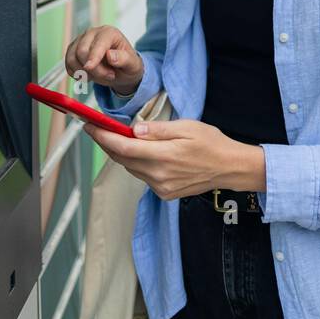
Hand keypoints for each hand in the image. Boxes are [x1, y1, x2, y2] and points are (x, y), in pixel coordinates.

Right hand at [65, 24, 143, 97]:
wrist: (120, 70)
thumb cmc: (127, 65)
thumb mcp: (132, 64)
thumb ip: (124, 59)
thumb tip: (110, 55)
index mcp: (109, 33)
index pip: (97, 44)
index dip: (93, 57)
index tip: (89, 68)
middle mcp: (93, 33)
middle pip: (82, 52)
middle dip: (93, 70)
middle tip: (109, 75)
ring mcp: (81, 40)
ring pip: (71, 58)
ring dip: (84, 73)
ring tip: (99, 75)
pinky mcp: (73, 49)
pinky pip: (68, 64)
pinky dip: (76, 73)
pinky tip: (88, 75)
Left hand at [82, 119, 266, 200]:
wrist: (230, 168)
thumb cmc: (211, 143)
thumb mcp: (187, 126)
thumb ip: (157, 129)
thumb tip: (133, 130)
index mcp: (164, 156)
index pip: (123, 147)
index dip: (102, 136)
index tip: (89, 125)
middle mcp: (159, 175)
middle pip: (122, 159)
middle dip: (107, 142)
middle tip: (96, 127)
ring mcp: (161, 187)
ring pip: (131, 168)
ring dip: (121, 153)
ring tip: (115, 137)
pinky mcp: (164, 193)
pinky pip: (142, 176)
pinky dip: (136, 163)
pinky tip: (139, 153)